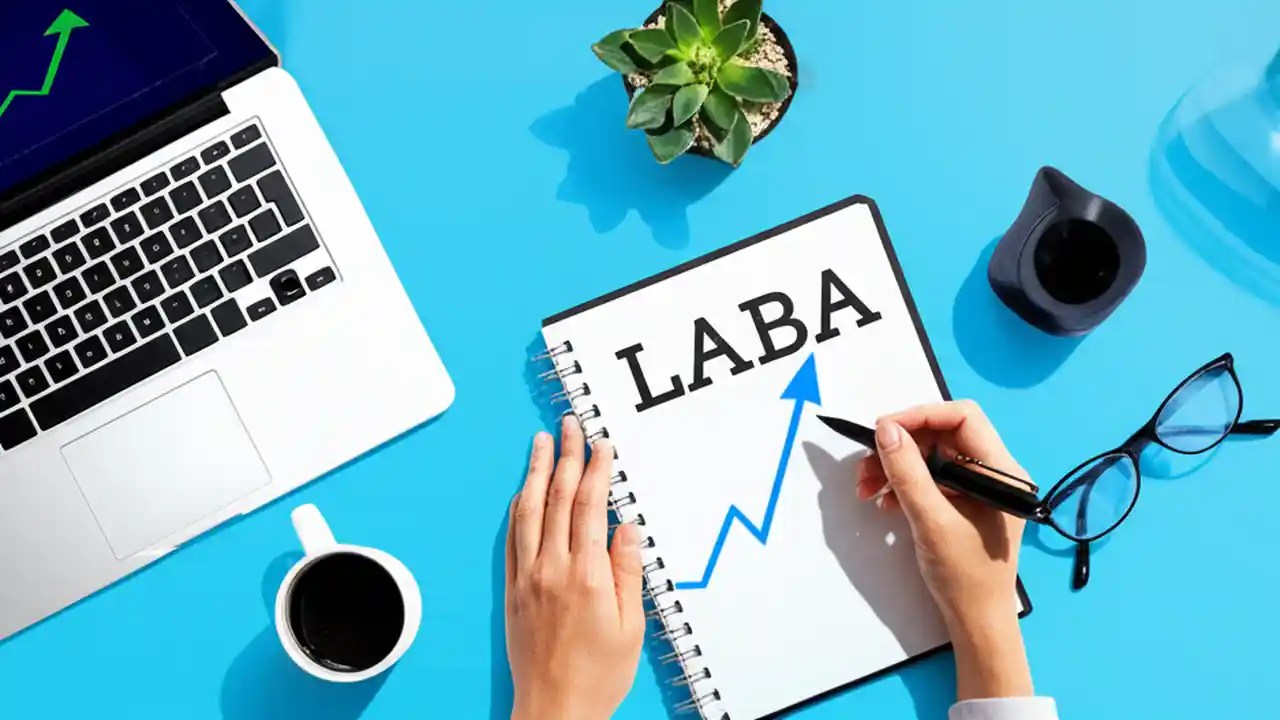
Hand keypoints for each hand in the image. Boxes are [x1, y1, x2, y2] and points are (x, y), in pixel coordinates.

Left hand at [506, 416, 644, 719]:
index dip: (596, 469)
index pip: (589, 506)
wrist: (554, 710)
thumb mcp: (630, 627)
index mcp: (586, 575)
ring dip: (535, 471)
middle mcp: (552, 568)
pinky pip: (512, 537)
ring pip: (529, 510)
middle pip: (557, 498)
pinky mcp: (511, 589)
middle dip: (565, 455)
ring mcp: (527, 577)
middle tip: (570, 424)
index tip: (602, 444)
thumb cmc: (598, 675)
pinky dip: (518, 507)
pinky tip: (521, 490)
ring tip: (540, 441)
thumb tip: (626, 529)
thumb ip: (628, 572)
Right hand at [857, 400, 1033, 699]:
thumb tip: (886, 430)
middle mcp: (994, 472)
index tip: (883, 430)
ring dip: (896, 466)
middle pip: (942, 435)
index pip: (962, 417)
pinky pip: (931, 478)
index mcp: (1001, 471)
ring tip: (866, 487)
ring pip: (932, 456)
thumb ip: (908, 472)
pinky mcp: (963, 502)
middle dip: (901, 446)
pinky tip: (885, 503)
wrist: (976, 621)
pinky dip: (904, 484)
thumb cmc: (964, 575)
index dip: (920, 416)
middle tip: (866, 465)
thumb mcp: (931, 520)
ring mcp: (979, 487)